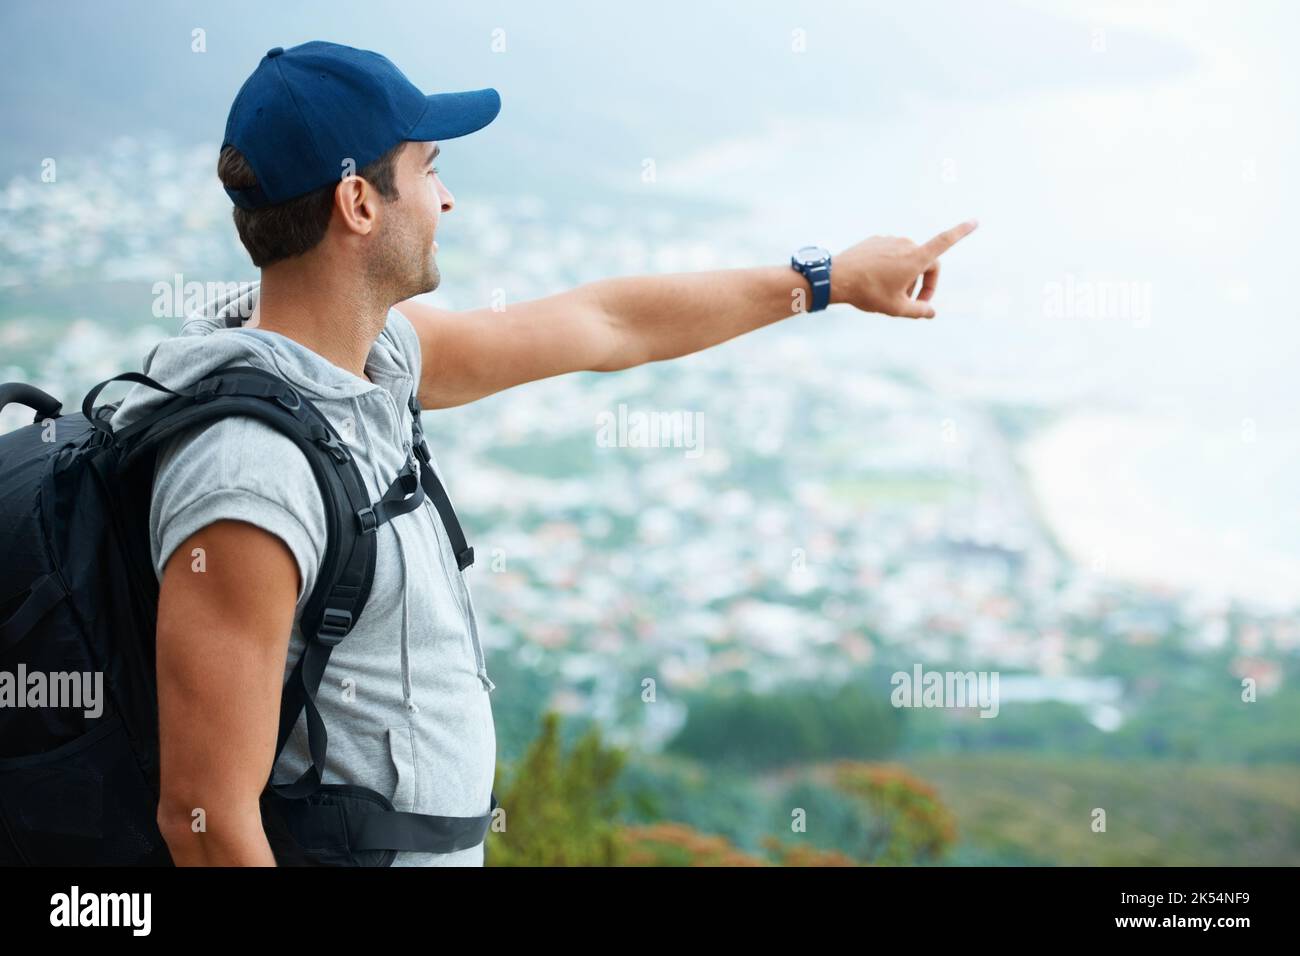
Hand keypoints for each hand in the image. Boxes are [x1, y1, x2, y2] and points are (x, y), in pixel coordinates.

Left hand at [830, 220, 978, 318]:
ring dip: (906, 277)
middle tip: (914, 304)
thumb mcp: (897, 309)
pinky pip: (891, 255)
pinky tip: (876, 282)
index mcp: (916, 258)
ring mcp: (890, 240)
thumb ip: (919, 311)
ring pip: (907, 260)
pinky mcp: (876, 240)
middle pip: (926, 263)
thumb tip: (932, 312)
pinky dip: (891, 268)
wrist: (836, 278)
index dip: (962, 232)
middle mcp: (906, 244)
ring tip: (891, 295)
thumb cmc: (868, 294)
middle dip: (924, 283)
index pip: (945, 241)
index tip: (975, 220)